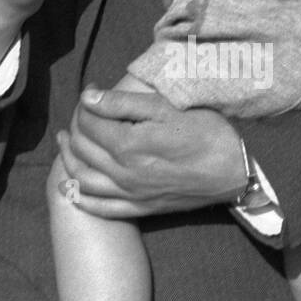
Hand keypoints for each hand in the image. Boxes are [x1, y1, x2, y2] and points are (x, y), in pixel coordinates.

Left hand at [55, 87, 245, 218]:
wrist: (236, 171)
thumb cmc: (204, 132)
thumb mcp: (165, 107)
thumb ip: (122, 103)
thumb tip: (87, 97)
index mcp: (128, 145)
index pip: (88, 122)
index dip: (85, 103)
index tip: (91, 90)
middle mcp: (124, 174)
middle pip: (83, 149)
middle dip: (74, 126)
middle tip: (81, 112)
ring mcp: (131, 195)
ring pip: (84, 179)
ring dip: (68, 159)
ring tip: (64, 141)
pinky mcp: (141, 209)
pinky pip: (101, 208)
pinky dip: (81, 198)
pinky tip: (71, 187)